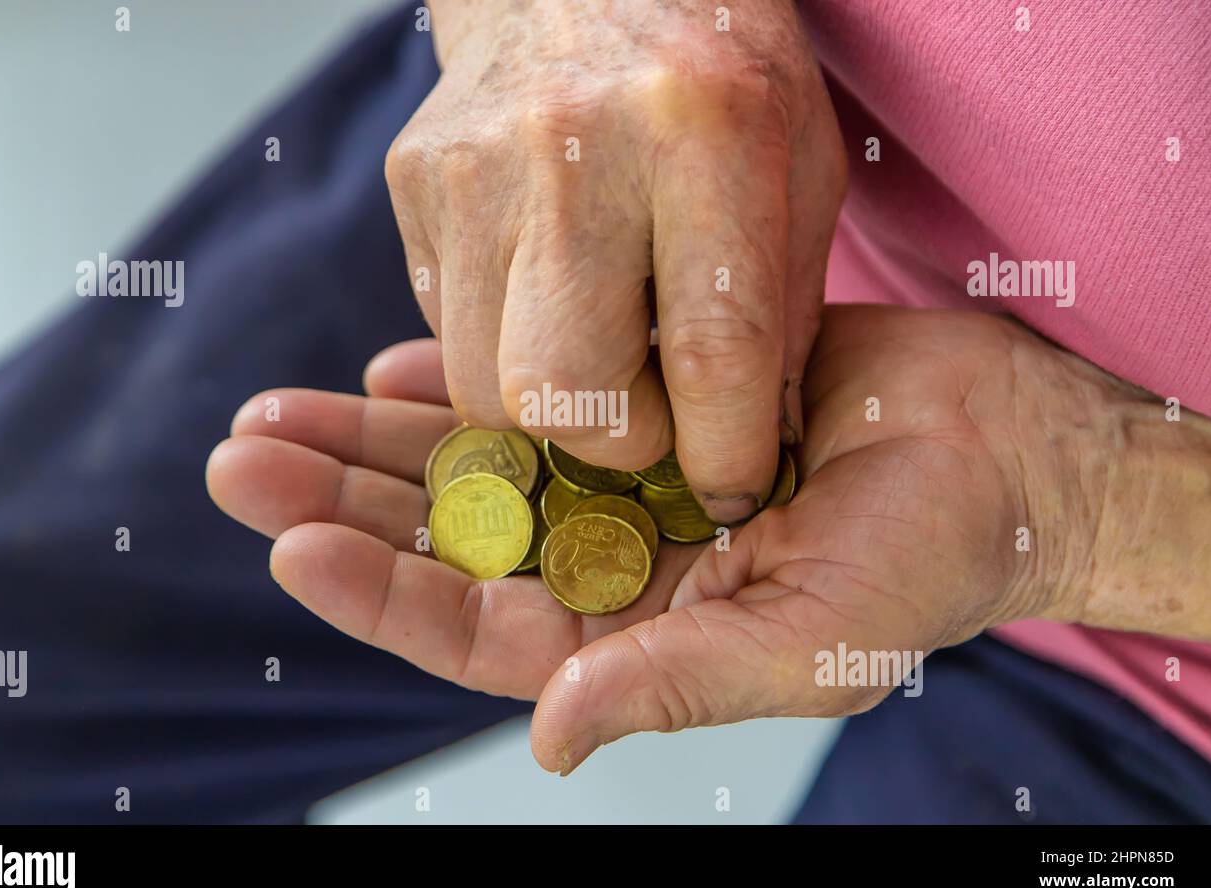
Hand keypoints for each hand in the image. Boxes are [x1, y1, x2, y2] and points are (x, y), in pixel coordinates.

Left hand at [207, 306, 1210, 773]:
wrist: (1003, 456)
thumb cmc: (921, 567)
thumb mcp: (803, 645)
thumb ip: (673, 686)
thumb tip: (554, 739)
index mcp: (630, 639)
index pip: (474, 629)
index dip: (380, 590)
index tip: (292, 543)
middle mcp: (607, 564)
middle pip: (447, 539)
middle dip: (342, 503)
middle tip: (244, 458)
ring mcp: (618, 480)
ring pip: (471, 464)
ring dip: (375, 439)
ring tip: (278, 412)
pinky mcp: (644, 405)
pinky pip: (534, 395)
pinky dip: (465, 380)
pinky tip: (396, 361)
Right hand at [386, 0, 846, 522]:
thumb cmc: (717, 76)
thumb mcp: (797, 169)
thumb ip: (781, 313)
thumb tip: (748, 451)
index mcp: (705, 133)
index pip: (713, 348)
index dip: (726, 450)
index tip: (729, 487)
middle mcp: (573, 149)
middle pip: (563, 391)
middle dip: (617, 439)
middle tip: (652, 409)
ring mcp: (474, 167)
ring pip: (487, 387)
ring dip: (552, 404)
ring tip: (600, 346)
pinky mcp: (412, 186)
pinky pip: (450, 336)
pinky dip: (503, 349)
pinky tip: (545, 297)